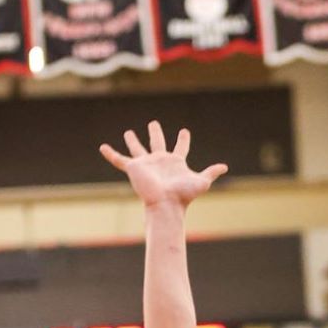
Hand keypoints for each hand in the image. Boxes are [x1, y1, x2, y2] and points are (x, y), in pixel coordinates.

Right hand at [100, 121, 227, 208]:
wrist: (166, 204)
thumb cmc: (183, 195)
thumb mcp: (201, 181)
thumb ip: (211, 173)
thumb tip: (225, 167)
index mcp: (175, 163)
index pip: (180, 148)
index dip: (183, 140)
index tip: (184, 131)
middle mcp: (160, 162)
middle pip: (157, 143)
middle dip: (155, 133)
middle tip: (153, 123)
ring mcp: (146, 164)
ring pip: (138, 149)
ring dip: (133, 140)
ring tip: (128, 132)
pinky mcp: (134, 168)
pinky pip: (119, 160)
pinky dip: (110, 154)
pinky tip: (102, 147)